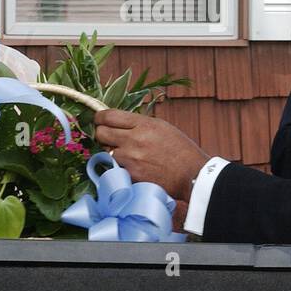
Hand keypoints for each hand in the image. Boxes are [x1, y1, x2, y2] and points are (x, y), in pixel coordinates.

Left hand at [93, 109, 207, 202]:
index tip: (99, 119)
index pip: (109, 116)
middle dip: (102, 134)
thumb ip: (139, 123)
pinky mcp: (130, 175)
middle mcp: (134, 139)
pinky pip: (114, 167)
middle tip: (108, 137)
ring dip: (112, 151)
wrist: (192, 175)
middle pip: (101, 133)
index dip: (100, 117)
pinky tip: (132, 166)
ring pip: (106, 151)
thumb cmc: (180, 150)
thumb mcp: (162, 127)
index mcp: (143, 124)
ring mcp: (131, 159)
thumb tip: (118, 122)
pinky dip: (119, 166)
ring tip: (126, 154)